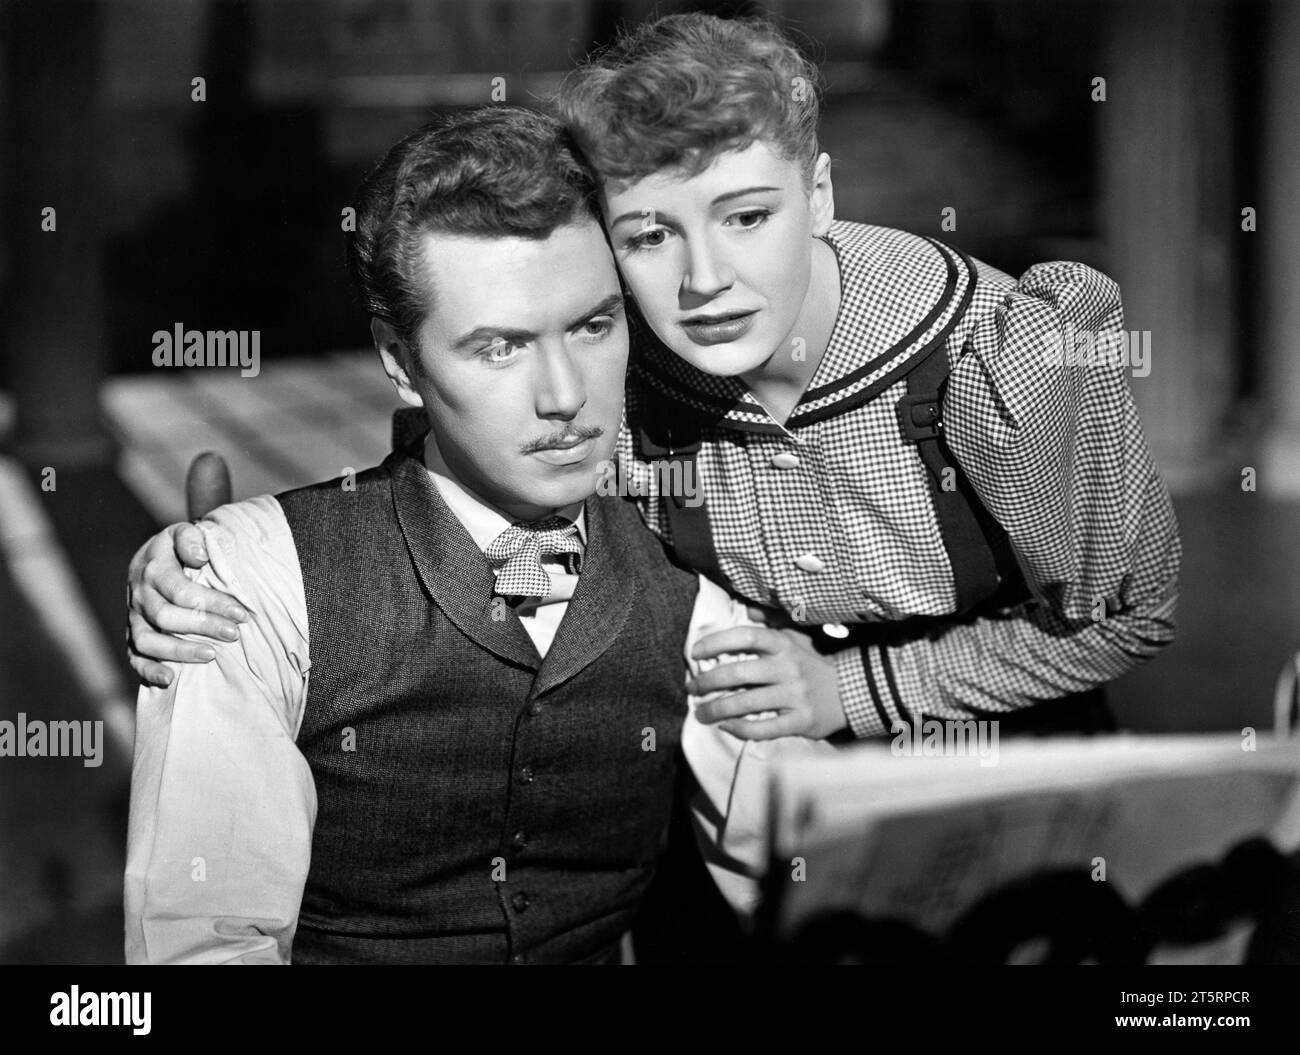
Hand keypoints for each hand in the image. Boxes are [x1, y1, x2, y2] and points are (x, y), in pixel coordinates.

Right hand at [126, 522, 247, 687]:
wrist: (155, 555)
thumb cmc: (179, 547)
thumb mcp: (183, 533)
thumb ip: (190, 539)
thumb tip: (199, 556)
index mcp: (153, 569)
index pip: (181, 591)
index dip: (212, 604)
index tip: (241, 614)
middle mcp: (139, 595)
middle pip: (166, 617)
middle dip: (202, 627)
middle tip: (234, 634)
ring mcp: (133, 617)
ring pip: (147, 641)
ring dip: (179, 651)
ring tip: (211, 655)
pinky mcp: (132, 633)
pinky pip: (134, 656)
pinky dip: (148, 670)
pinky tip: (170, 680)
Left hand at [688, 619, 847, 740]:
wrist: (849, 691)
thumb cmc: (811, 663)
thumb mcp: (795, 637)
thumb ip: (771, 623)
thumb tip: (749, 609)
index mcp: (783, 644)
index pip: (745, 636)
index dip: (716, 642)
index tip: (696, 653)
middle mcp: (788, 667)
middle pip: (738, 673)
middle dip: (708, 682)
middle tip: (692, 688)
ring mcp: (795, 695)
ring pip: (746, 703)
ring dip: (716, 709)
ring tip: (700, 713)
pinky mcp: (801, 721)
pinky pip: (763, 728)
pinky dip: (740, 728)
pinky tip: (726, 726)